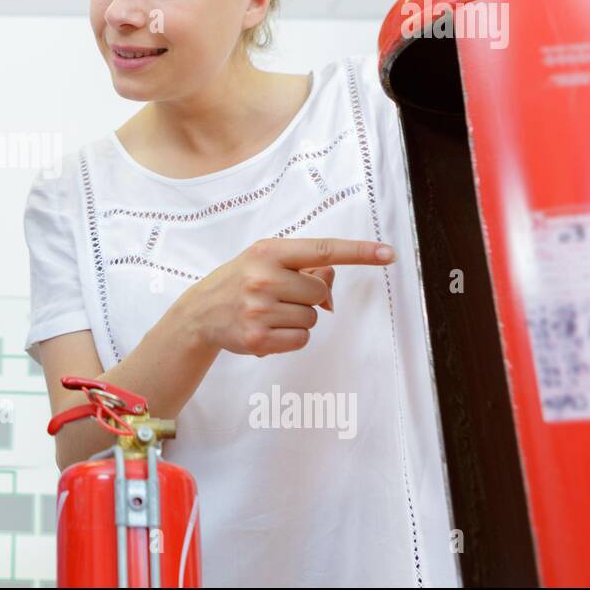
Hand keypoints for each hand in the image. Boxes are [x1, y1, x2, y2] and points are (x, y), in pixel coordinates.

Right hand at [176, 237, 394, 357]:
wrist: (201, 312)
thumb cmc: (242, 281)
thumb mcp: (267, 261)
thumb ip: (304, 267)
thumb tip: (330, 289)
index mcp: (269, 252)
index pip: (322, 250)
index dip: (358, 252)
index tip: (388, 253)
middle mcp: (263, 278)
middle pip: (320, 292)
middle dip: (309, 296)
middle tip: (281, 295)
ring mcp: (259, 310)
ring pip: (313, 318)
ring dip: (299, 317)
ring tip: (271, 312)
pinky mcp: (258, 339)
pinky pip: (301, 339)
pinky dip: (292, 337)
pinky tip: (270, 329)